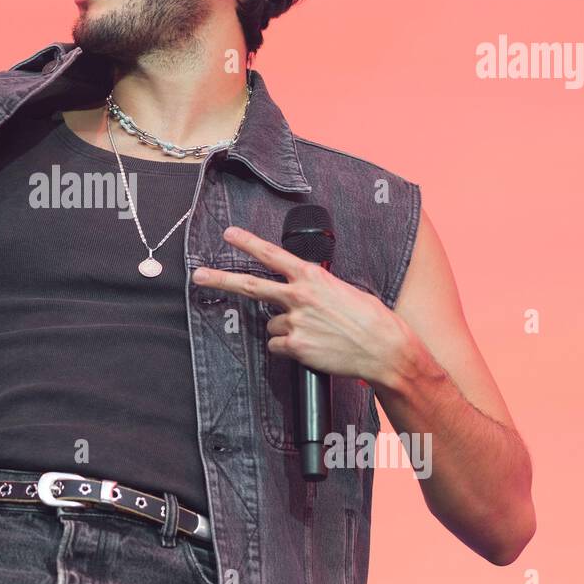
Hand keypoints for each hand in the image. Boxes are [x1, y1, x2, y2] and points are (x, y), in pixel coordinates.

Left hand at [190, 225, 406, 382]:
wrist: (384, 348)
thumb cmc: (370, 318)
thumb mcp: (344, 290)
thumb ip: (316, 287)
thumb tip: (301, 291)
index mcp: (312, 277)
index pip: (272, 255)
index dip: (247, 243)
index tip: (228, 235)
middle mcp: (299, 296)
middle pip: (250, 285)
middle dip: (221, 279)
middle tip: (199, 276)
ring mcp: (295, 322)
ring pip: (272, 325)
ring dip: (287, 330)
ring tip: (315, 333)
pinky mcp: (295, 346)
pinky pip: (278, 346)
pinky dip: (290, 348)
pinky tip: (311, 347)